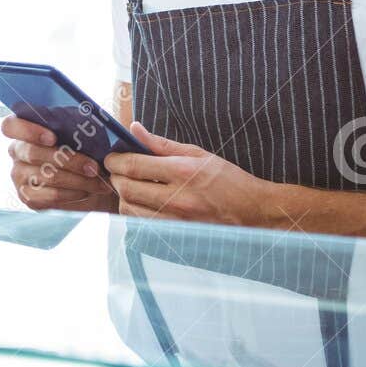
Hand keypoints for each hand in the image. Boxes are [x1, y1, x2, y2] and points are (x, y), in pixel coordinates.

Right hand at [3, 115, 118, 211]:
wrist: (98, 177)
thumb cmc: (91, 146)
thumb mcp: (91, 126)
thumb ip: (88, 114)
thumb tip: (101, 97)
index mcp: (23, 127)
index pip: (9, 126)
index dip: (28, 130)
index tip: (53, 137)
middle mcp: (16, 151)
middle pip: (31, 154)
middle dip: (67, 160)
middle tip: (94, 166)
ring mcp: (19, 176)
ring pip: (44, 177)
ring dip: (75, 179)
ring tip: (100, 180)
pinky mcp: (28, 197)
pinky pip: (46, 197)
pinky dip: (70, 194)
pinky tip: (86, 191)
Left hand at [104, 122, 273, 224]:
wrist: (253, 213)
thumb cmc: (228, 180)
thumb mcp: (199, 154)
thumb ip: (162, 144)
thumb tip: (134, 129)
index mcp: (183, 172)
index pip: (134, 165)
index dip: (115, 160)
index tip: (111, 157)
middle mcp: (177, 198)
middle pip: (127, 188)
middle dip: (116, 177)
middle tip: (118, 170)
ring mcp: (176, 221)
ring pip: (130, 210)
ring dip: (124, 196)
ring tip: (131, 186)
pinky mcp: (176, 237)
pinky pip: (141, 226)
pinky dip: (135, 213)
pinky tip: (143, 204)